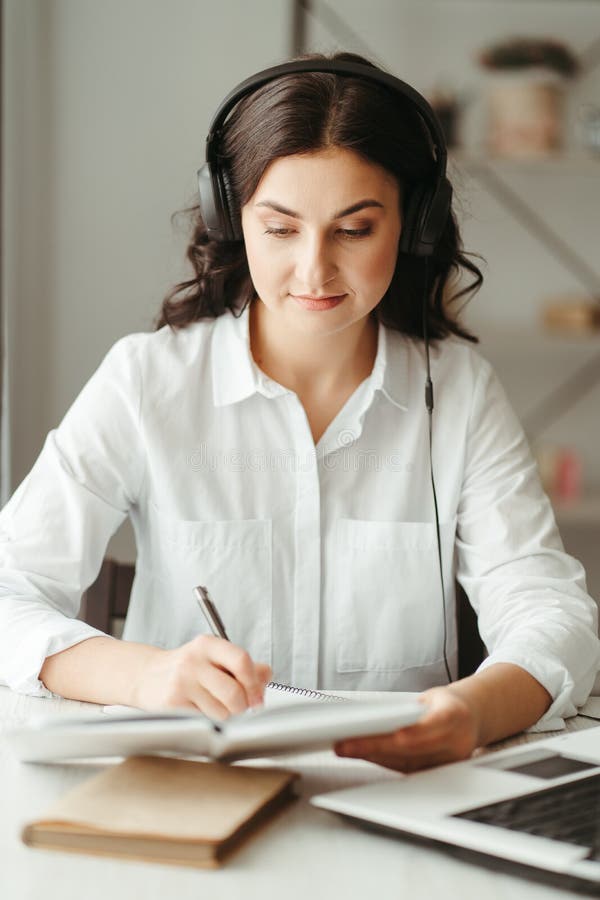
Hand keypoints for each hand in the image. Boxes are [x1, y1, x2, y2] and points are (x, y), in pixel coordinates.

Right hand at [134, 634, 271, 718]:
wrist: (146, 676)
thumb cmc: (186, 668)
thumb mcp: (213, 657)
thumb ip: (242, 665)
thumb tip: (266, 674)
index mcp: (207, 645)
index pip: (241, 660)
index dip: (254, 682)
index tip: (258, 696)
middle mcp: (193, 661)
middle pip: (234, 693)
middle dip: (243, 706)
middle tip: (240, 707)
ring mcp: (181, 683)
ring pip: (222, 712)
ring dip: (225, 716)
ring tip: (214, 706)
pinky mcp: (172, 705)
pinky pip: (205, 721)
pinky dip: (209, 721)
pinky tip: (200, 710)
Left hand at [334, 686, 479, 771]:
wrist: (474, 717)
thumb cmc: (448, 704)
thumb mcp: (430, 698)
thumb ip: (407, 711)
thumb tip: (371, 719)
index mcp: (453, 717)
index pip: (414, 733)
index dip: (385, 739)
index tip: (358, 737)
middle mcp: (455, 743)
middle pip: (405, 752)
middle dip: (371, 749)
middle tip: (343, 745)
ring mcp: (451, 762)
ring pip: (405, 765)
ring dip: (374, 758)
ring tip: (348, 749)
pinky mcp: (443, 774)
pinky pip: (410, 771)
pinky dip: (386, 763)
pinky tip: (367, 756)